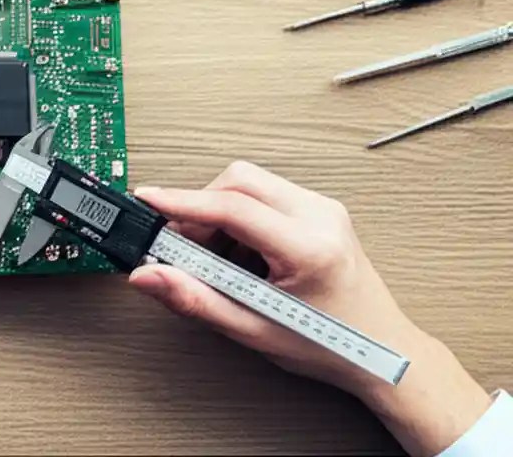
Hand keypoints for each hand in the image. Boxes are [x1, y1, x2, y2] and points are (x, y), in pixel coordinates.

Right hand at [129, 162, 489, 456]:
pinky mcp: (318, 209)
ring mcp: (323, 208)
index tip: (147, 200)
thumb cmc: (333, 346)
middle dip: (199, 209)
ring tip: (218, 261)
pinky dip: (237, 218)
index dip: (182, 202)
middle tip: (182, 249)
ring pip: (248, 183)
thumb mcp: (255, 330)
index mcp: (310, 247)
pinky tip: (241, 256)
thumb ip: (196, 300)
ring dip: (218, 214)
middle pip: (238, 181)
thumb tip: (150, 277)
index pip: (233, 208)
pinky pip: (263, 194)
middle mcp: (321, 216)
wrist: (385, 351)